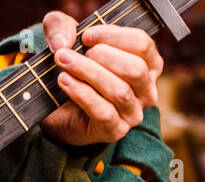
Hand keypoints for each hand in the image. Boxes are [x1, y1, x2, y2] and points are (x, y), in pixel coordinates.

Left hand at [40, 11, 162, 147]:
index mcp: (147, 64)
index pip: (143, 44)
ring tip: (63, 62)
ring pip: (119, 91)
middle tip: (71, 53)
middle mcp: (146, 90)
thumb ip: (61, 28)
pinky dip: (81, 94)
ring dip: (88, 73)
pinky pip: (103, 112)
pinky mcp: (115, 131)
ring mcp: (133, 113)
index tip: (86, 35)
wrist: (57, 114)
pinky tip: (64, 81)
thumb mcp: (66, 43)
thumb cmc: (71, 74)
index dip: (114, 36)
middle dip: (102, 56)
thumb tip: (62, 41)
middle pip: (135, 68)